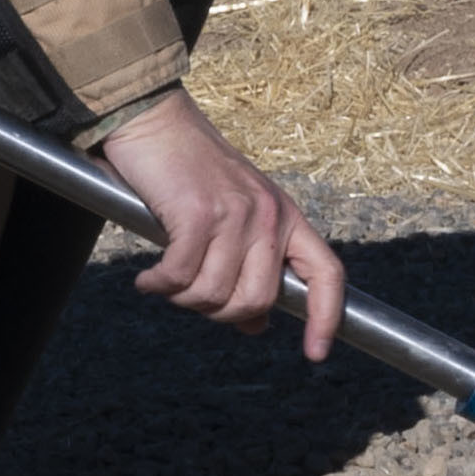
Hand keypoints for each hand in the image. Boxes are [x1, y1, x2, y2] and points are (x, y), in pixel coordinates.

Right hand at [96, 91, 344, 361]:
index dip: (327, 317)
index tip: (317, 353)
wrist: (153, 121)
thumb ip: (248, 267)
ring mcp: (236, 213)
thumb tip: (258, 324)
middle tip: (188, 295)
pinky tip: (147, 278)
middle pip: (257, 300)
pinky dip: (158, 285)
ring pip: (214, 294)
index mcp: (286, 216)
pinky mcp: (198, 213)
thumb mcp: (232, 219)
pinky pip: (180, 278)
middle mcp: (269, 214)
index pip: (326, 272)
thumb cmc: (188, 174)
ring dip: (182, 299)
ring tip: (164, 280)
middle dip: (218, 313)